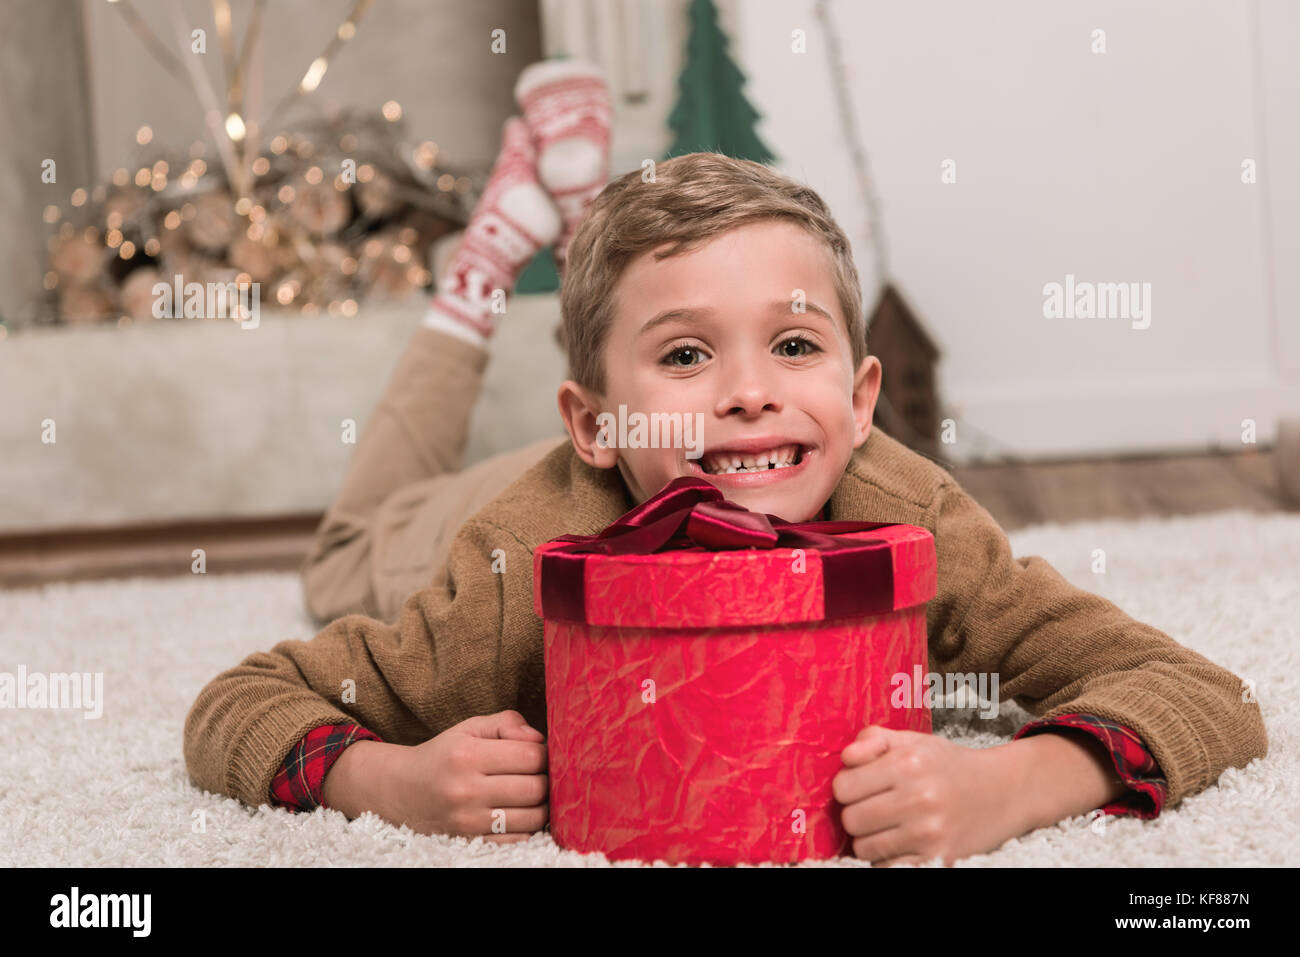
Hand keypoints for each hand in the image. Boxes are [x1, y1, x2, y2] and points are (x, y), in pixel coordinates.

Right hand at [325, 710, 548, 842]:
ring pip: (533, 818)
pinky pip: (518, 839)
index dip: (545, 753)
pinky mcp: (470, 842)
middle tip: (540, 774)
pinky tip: (521, 812)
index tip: (539, 753)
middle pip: (536, 789)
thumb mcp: (469, 728)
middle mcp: (466, 790)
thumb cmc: (443, 755)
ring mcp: (468, 821)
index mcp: (467, 755)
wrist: (402, 791)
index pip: (531, 756)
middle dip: (546, 779)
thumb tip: (538, 738)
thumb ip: (506, 722)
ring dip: (542, 805)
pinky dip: (528, 826)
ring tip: (533, 793)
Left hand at [831, 725, 1025, 866]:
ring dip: (870, 839)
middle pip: (851, 820)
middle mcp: (918, 798)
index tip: (862, 787)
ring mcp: (929, 833)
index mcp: (908, 763)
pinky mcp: (939, 858)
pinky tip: (901, 843)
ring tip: (889, 826)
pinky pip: (888, 868)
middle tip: (875, 808)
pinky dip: (888, 859)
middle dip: (856, 814)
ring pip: (864, 848)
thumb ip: (873, 739)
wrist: (1004, 791)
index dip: (847, 787)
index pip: (843, 787)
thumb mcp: (913, 740)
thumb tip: (846, 757)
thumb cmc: (950, 765)